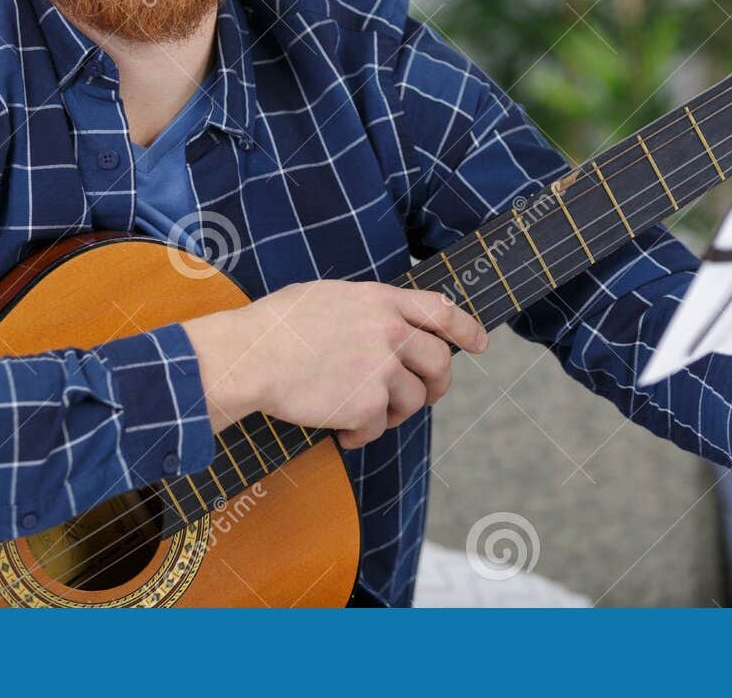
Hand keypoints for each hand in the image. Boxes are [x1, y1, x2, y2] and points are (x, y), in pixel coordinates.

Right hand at [183, 280, 487, 447]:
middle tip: (424, 396)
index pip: (441, 310)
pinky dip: (362, 434)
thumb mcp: (330, 297)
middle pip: (440, 363)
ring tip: (364, 414)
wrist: (251, 356)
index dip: (466, 328)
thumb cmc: (277, 326)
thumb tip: (388, 324)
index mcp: (381, 301)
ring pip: (414, 400)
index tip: (480, 342)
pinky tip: (341, 431)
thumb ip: (367, 309)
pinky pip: (379, 428)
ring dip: (394, 413)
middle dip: (437, 385)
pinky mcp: (367, 405)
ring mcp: (381, 369)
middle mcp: (389, 332)